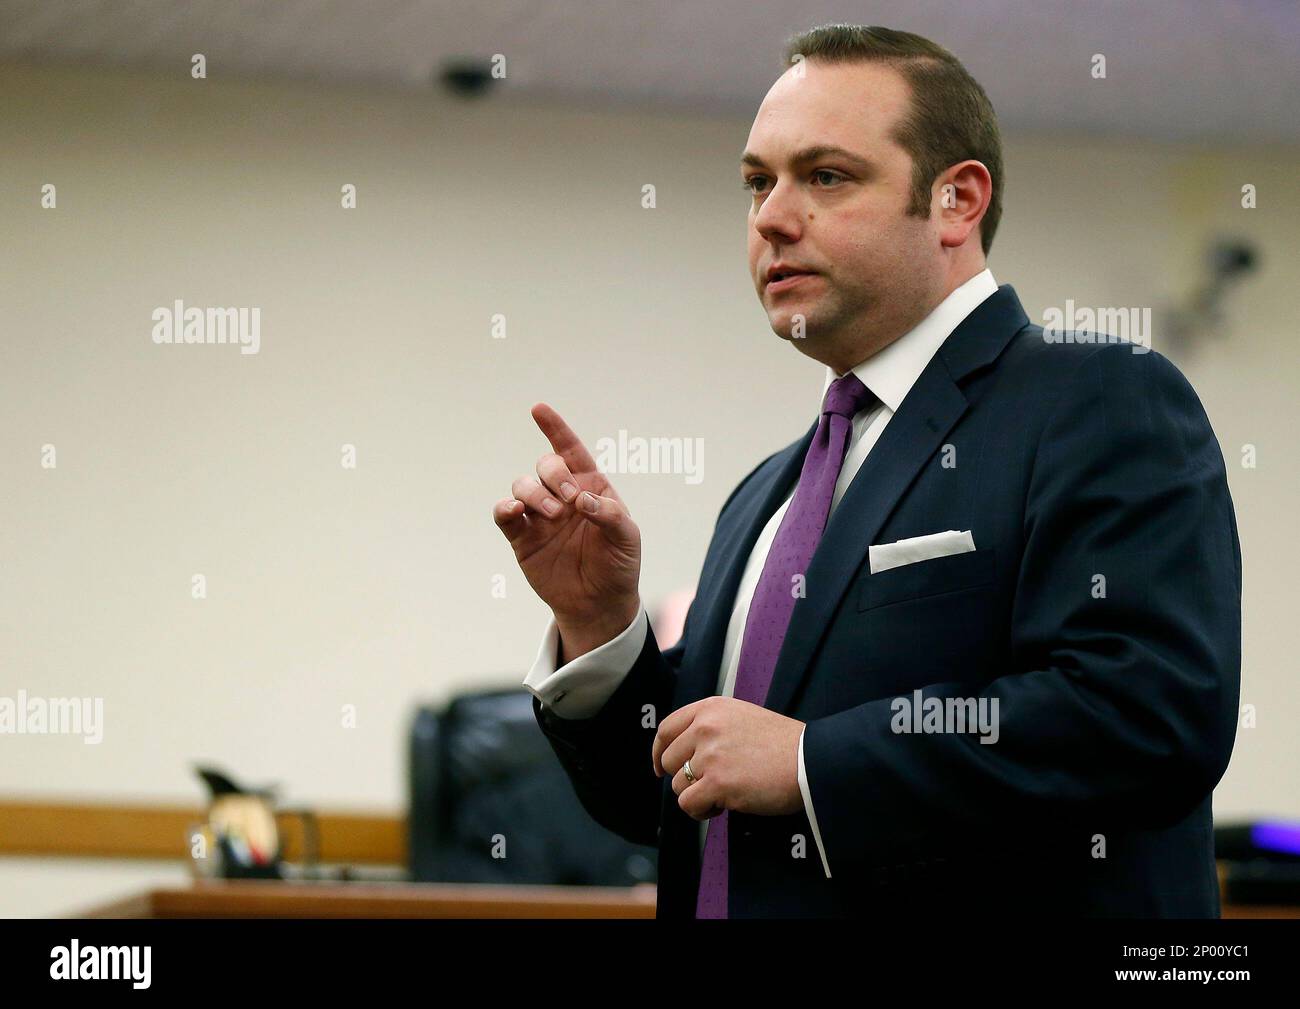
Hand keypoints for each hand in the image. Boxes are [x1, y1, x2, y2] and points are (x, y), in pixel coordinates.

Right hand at [492, 403, 640, 648]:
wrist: (599, 602)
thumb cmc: (618, 564)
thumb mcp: (627, 538)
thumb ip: (610, 514)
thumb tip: (582, 500)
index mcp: (590, 487)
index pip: (571, 451)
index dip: (555, 429)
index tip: (538, 409)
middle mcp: (562, 495)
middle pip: (546, 465)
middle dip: (555, 475)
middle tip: (570, 501)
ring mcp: (539, 515)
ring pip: (522, 485)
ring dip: (534, 493)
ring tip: (553, 515)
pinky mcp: (522, 537)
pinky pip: (505, 515)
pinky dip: (504, 508)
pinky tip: (513, 511)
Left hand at [652, 696, 804, 819]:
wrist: (811, 760)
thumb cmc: (783, 744)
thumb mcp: (742, 718)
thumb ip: (712, 728)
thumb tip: (685, 754)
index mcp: (710, 708)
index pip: (666, 729)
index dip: (659, 752)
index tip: (661, 767)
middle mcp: (705, 727)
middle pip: (669, 760)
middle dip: (685, 777)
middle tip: (712, 784)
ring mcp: (710, 755)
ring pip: (678, 785)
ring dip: (697, 795)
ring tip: (725, 794)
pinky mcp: (717, 783)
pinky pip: (688, 804)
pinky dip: (702, 811)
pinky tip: (723, 806)